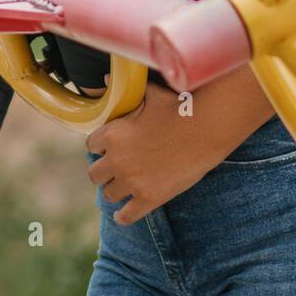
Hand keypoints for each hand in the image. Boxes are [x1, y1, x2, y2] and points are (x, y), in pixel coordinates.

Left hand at [85, 67, 274, 225]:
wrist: (205, 129)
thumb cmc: (177, 107)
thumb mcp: (148, 95)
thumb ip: (125, 91)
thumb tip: (105, 79)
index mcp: (112, 134)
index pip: (90, 145)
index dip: (99, 146)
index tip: (107, 148)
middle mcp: (117, 160)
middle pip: (94, 174)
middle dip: (103, 171)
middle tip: (113, 170)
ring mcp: (132, 181)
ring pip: (108, 194)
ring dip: (114, 190)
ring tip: (120, 188)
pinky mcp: (149, 198)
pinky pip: (127, 214)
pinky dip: (123, 216)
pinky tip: (121, 215)